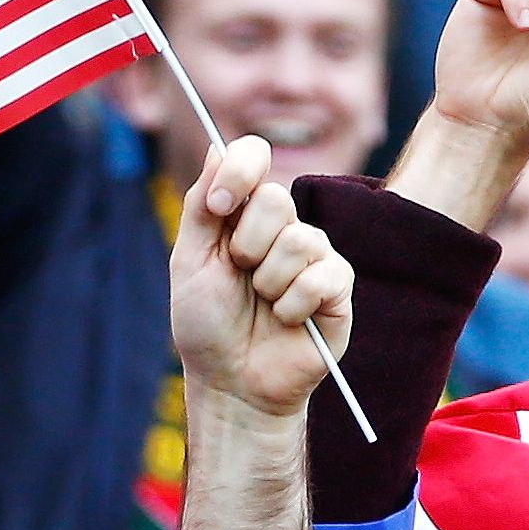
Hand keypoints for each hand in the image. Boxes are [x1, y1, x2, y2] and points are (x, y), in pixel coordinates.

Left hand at [168, 134, 354, 418]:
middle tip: (241, 276)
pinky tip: (287, 322)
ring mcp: (314, 255)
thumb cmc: (208, 325)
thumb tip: (217, 147)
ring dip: (269, 283)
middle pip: (276, 198)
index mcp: (244, 212)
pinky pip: (321, 277)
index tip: (217, 208)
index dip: (239, 172)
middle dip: (247, 246)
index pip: (254, 155)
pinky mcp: (338, 288)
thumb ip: (200, 205)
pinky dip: (293, 305)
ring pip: (299, 240)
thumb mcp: (190, 260)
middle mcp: (283, 226)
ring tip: (264, 305)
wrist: (231, 382)